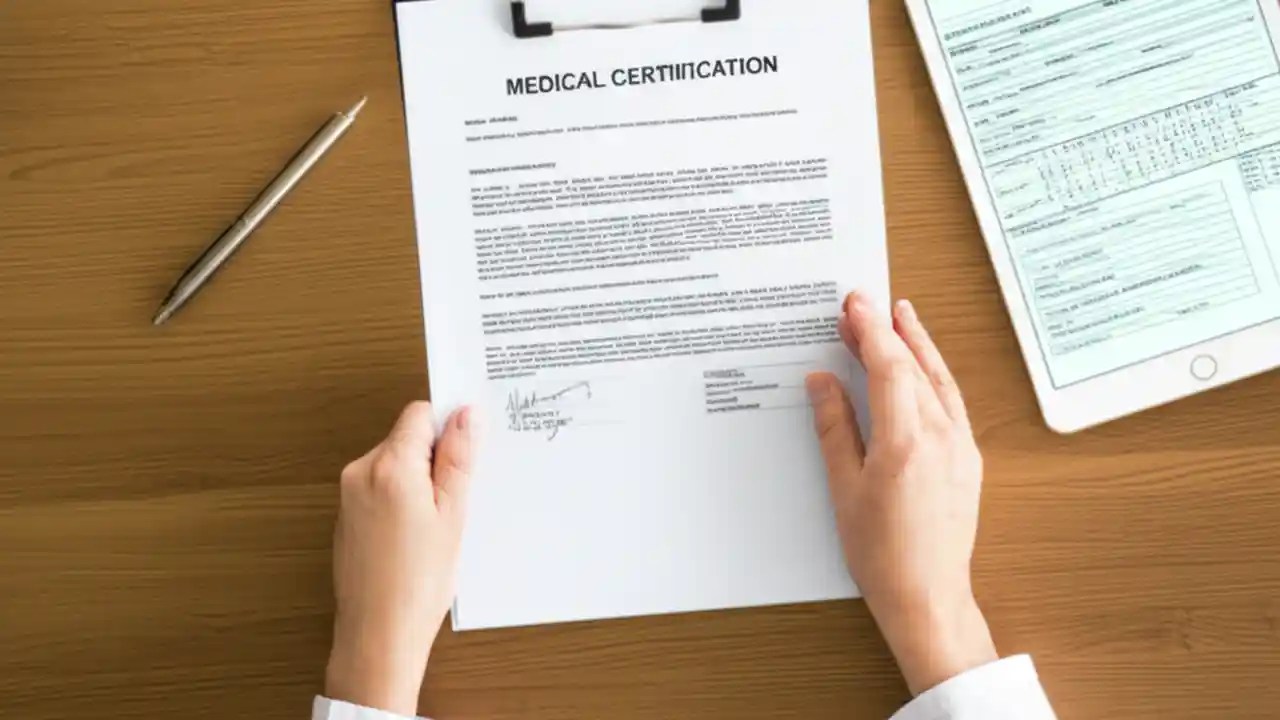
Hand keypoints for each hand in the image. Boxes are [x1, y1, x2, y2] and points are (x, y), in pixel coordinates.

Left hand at [326, 402, 472, 715]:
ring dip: (419, 481)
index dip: (448, 427)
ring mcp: (349, 495)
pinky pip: (380, 489)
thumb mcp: (453, 514)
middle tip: (456, 499)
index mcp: (389, 466)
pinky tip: (416, 536)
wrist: (378, 635)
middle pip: (406, 438)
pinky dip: (401, 500)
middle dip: (435, 459)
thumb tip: (465, 415)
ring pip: (394, 464)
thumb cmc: (417, 584)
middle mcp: (360, 473)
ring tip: (436, 524)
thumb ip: (458, 458)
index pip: (420, 414)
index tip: (467, 452)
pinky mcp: (347, 516)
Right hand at [806, 292, 996, 694]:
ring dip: (917, 344)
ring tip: (900, 316)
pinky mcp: (969, 459)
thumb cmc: (881, 553)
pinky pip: (952, 401)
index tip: (854, 303)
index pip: (888, 367)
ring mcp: (961, 446)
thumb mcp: (844, 488)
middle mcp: (941, 436)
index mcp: (905, 441)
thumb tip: (822, 381)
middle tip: (865, 303)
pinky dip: (934, 374)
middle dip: (888, 329)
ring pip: (939, 379)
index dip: (869, 330)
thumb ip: (835, 427)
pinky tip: (923, 366)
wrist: (927, 595)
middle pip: (914, 365)